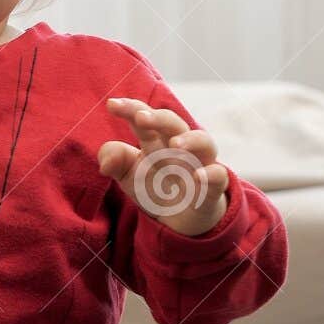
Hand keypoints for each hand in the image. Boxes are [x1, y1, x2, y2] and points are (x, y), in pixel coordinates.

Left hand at [98, 97, 228, 236]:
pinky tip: (198, 176)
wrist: (179, 219)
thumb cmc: (153, 187)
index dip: (131, 109)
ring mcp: (198, 164)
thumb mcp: (129, 175)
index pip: (144, 117)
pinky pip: (218, 176)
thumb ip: (115, 162)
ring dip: (190, 140)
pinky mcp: (212, 188)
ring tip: (174, 145)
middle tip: (141, 117)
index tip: (112, 104)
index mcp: (155, 140)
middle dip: (158, 118)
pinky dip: (211, 175)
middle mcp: (179, 146)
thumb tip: (104, 162)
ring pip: (203, 142)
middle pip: (173, 123)